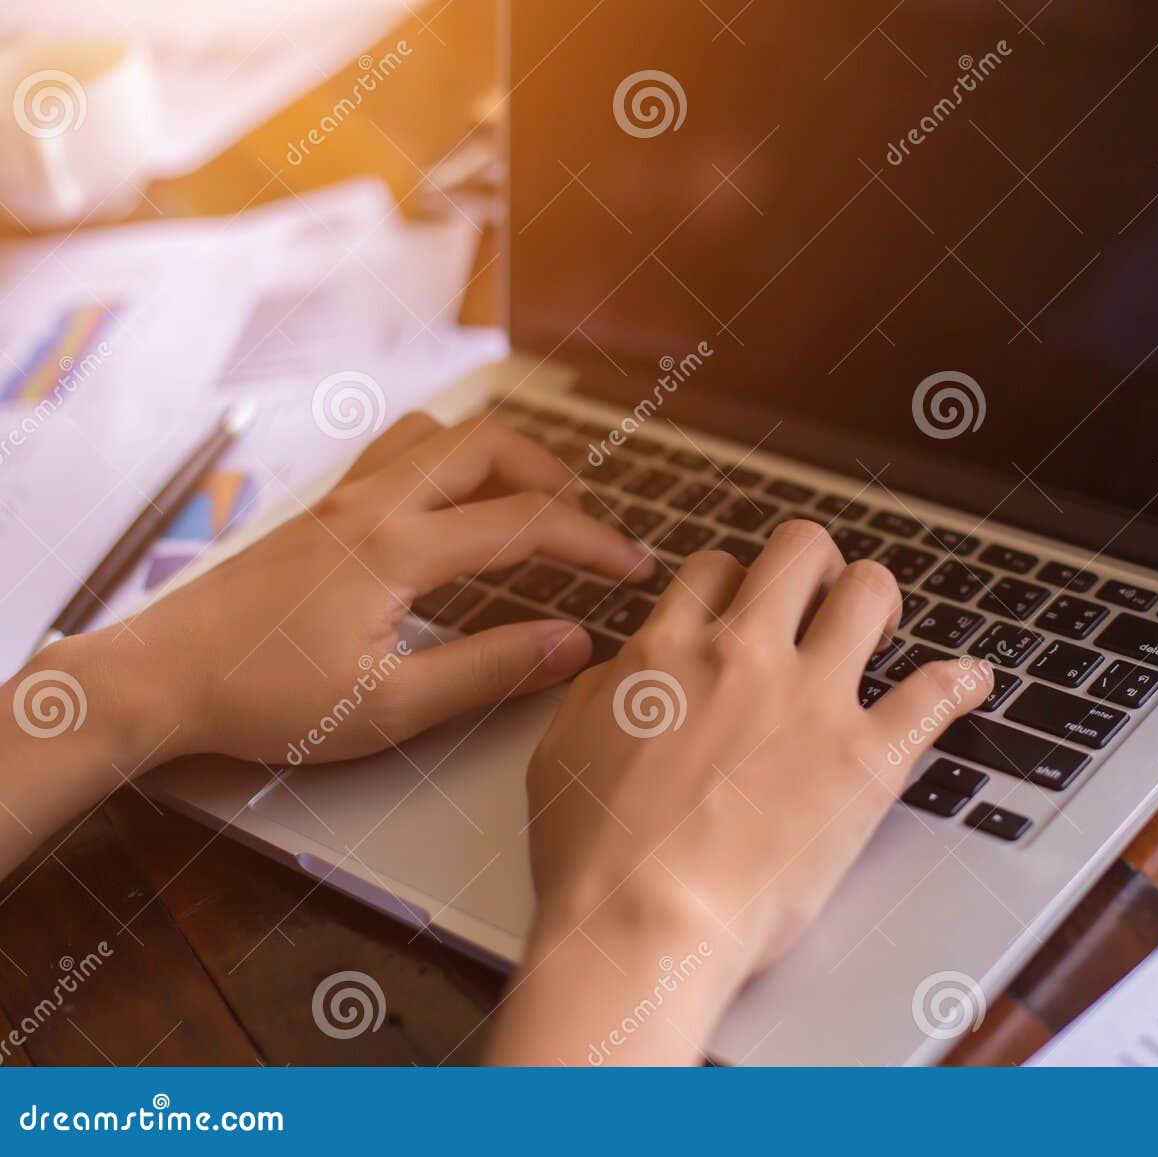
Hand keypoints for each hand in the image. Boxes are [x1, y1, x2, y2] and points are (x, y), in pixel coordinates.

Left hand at [47, 410, 652, 769]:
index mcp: (395, 550)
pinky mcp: (319, 512)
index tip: (635, 570)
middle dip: (555, 476)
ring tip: (530, 504)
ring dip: (498, 455)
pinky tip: (453, 510)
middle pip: (488, 444)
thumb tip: (571, 644)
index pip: (525, 523)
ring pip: (438, 433)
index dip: (595, 543)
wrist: (157, 680)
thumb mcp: (387, 709)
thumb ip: (488, 671)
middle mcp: (370, 506)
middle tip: (587, 527)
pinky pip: (398, 451)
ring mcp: (339, 500)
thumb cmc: (262, 701)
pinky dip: (449, 460)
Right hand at [490, 521, 992, 1063]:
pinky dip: (962, 682)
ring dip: (878, 602)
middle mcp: (744, 655)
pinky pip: (936, 691)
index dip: (737, 585)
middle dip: (815, 568)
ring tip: (881, 631)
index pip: (718, 569)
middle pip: (800, 551)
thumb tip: (626, 668)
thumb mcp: (562, 751)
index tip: (748, 612)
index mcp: (669, 650)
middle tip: (821, 606)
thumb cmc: (594, 858)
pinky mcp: (867, 757)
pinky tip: (970, 682)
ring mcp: (812, 700)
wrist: (641, 924)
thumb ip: (600, 692)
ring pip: (869, 590)